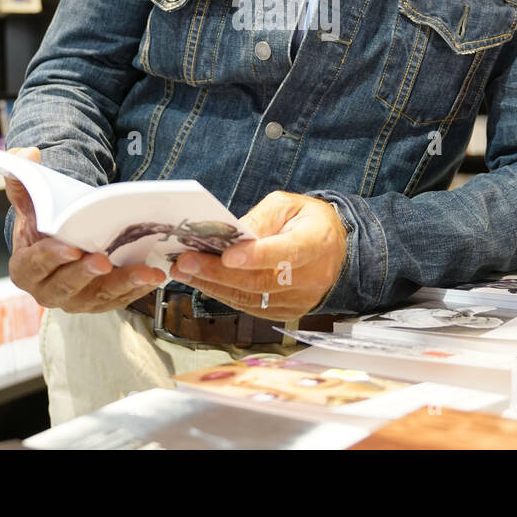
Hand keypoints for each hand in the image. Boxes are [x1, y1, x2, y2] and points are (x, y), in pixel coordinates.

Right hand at [5, 147, 166, 312]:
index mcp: (25, 268)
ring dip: (122, 284)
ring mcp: (75, 300)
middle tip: (103, 261)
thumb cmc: (43, 221)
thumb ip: (23, 178)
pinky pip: (118, 300)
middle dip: (85, 274)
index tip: (71, 248)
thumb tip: (28, 154)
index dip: (51, 257)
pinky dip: (137, 290)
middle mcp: (48, 290)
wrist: (61, 241)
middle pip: (66, 285)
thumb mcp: (29, 199)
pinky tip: (154, 276)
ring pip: (98, 296)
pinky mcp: (99, 302)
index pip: (35, 264)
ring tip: (145, 272)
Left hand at [168, 190, 346, 320]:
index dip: (257, 256)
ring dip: (213, 285)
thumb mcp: (287, 205)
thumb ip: (261, 219)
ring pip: (252, 298)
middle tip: (186, 262)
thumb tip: (230, 236)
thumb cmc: (307, 221)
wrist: (332, 247)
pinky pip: (251, 307)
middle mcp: (313, 277)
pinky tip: (202, 282)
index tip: (227, 255)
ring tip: (184, 271)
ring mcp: (301, 300)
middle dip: (219, 273)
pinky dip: (223, 294)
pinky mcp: (287, 311)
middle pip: (262, 281)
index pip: (287, 253)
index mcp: (317, 243)